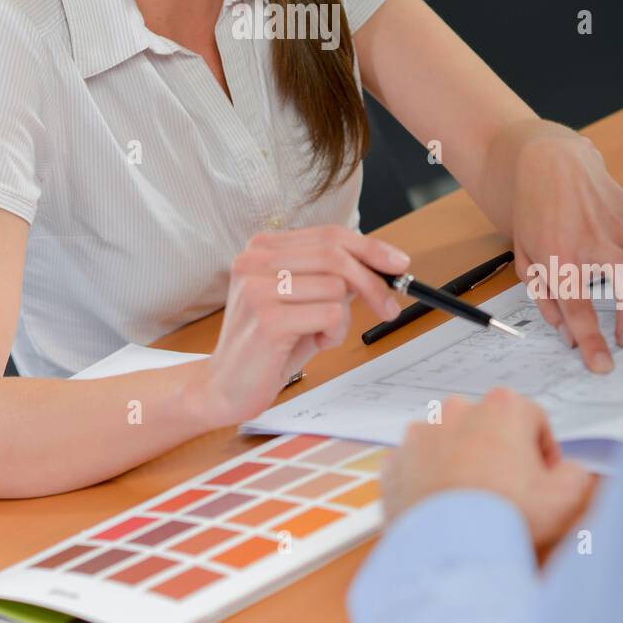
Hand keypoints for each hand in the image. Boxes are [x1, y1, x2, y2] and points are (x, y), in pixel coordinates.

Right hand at [193, 225, 408, 426]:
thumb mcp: (302, 301)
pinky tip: (313, 343)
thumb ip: (331, 278)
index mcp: (262, 248)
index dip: (370, 247)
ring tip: (320, 334)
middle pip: (336, 255)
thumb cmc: (269, 345)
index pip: (328, 235)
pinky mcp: (267, 319)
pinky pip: (331, 315)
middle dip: (372, 282)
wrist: (224, 387)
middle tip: (389, 308)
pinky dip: (334, 334)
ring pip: (337, 287)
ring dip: (343, 319)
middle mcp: (255, 260)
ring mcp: (258, 288)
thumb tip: (380, 264)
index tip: (398, 263)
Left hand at [381, 389, 595, 557]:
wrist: (449, 548)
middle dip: (499, 454)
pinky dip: (430, 481)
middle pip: (489, 428)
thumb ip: (576, 475)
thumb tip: (569, 473)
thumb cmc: (506, 516)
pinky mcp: (396, 461)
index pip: (533, 420)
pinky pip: (418, 466)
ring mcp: (421, 434)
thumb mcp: (565, 498)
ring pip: (450, 444)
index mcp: (502, 408)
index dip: (543, 453)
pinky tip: (444, 510)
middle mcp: (457, 410)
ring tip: (473, 503)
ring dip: (462, 464)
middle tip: (508, 494)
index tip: (542, 480)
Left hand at [511, 133, 622, 372]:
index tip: (601, 364)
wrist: (549, 162)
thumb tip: (568, 334)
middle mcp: (591, 236)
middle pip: (622, 276)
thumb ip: (545, 298)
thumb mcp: (524, 257)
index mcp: (557, 250)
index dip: (589, 338)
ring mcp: (619, 223)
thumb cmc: (535, 212)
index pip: (576, 302)